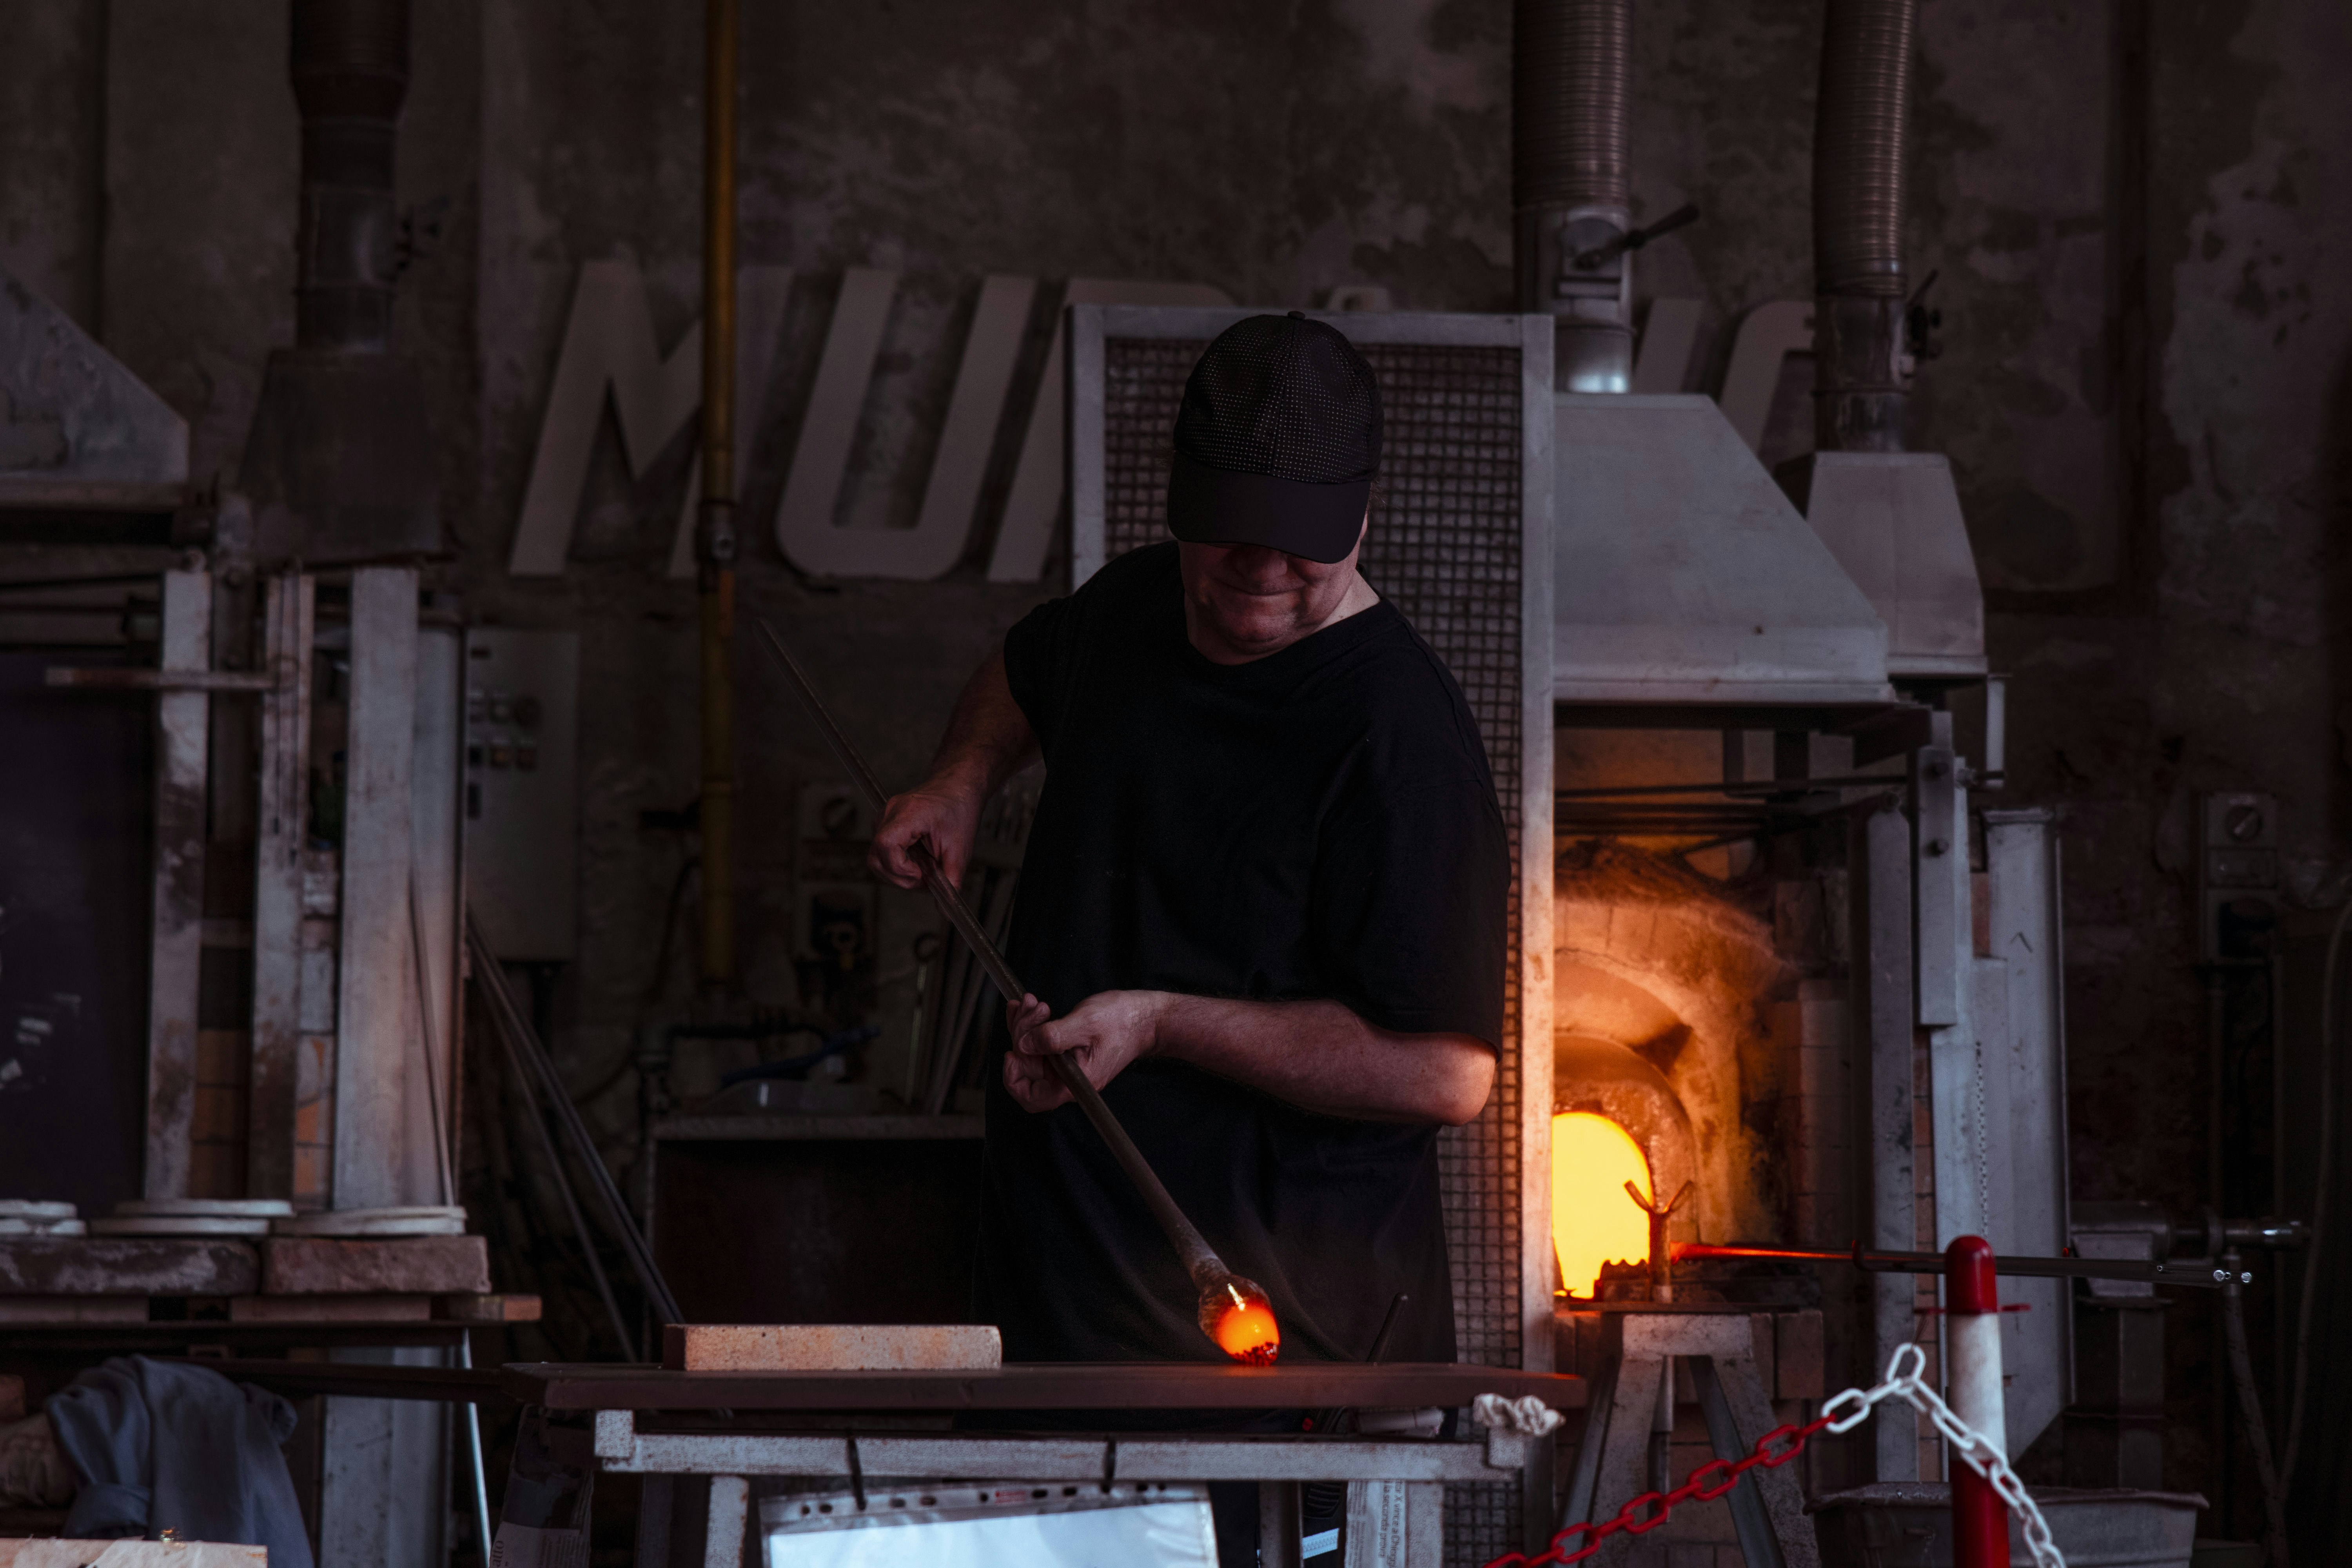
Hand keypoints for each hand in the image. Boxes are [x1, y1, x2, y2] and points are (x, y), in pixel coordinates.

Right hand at [869, 781, 983, 889]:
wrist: (957, 787)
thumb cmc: (959, 809)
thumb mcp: (960, 849)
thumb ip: (952, 880)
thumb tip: (945, 908)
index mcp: (909, 813)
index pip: (886, 845)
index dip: (900, 868)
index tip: (920, 874)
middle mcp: (890, 812)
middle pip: (876, 856)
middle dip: (898, 877)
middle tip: (924, 879)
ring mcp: (885, 816)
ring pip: (876, 856)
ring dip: (897, 871)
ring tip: (921, 871)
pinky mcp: (885, 822)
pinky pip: (881, 849)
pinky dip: (896, 861)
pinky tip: (915, 861)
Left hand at [1002, 990, 1167, 1112]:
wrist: (1146, 1017)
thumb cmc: (1124, 1021)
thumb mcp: (1086, 1023)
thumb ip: (1053, 1036)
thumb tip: (1023, 1045)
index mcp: (1075, 1081)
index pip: (1033, 1097)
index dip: (1015, 1079)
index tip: (1011, 1053)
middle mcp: (1069, 1079)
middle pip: (1028, 1068)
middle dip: (1022, 1035)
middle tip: (1032, 1007)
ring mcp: (1068, 1066)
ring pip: (1032, 1053)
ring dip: (1026, 1025)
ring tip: (1033, 1002)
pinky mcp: (1068, 1052)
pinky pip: (1041, 1043)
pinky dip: (1033, 1024)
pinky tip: (1032, 1007)